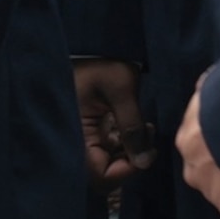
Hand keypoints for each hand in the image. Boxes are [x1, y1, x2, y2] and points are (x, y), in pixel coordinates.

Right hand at [71, 60, 153, 179]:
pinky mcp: (87, 131)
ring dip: (128, 151)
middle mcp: (74, 140)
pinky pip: (106, 150)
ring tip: (143, 127)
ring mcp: (80, 137)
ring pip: (107, 163)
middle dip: (129, 161)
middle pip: (102, 174)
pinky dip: (123, 143)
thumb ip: (132, 127)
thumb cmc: (101, 62)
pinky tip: (131, 124)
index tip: (144, 150)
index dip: (125, 170)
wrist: (92, 44)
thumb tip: (143, 162)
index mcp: (74, 132)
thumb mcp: (120, 90)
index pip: (99, 174)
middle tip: (145, 138)